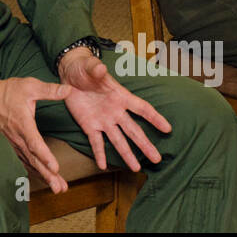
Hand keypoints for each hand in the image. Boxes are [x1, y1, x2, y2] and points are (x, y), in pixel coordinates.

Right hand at [0, 77, 72, 191]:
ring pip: (29, 162)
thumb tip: (69, 90)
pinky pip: (22, 161)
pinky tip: (41, 178)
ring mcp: (13, 143)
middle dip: (47, 175)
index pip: (35, 143)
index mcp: (23, 124)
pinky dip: (32, 171)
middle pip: (33, 159)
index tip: (55, 168)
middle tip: (59, 188)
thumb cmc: (7, 92)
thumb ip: (49, 90)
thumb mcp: (29, 86)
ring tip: (56, 188)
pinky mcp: (10, 144)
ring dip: (42, 176)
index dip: (45, 156)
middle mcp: (17, 137)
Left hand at [59, 50, 170, 171]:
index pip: (141, 108)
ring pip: (118, 140)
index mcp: (120, 96)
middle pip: (133, 130)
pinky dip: (99, 153)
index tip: (167, 129)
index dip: (154, 118)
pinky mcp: (89, 125)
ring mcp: (103, 120)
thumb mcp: (89, 67)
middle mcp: (115, 111)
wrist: (69, 74)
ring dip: (126, 154)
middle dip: (145, 144)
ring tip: (136, 169)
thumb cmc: (83, 68)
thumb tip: (100, 68)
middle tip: (157, 159)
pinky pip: (95, 142)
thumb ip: (95, 69)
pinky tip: (103, 166)